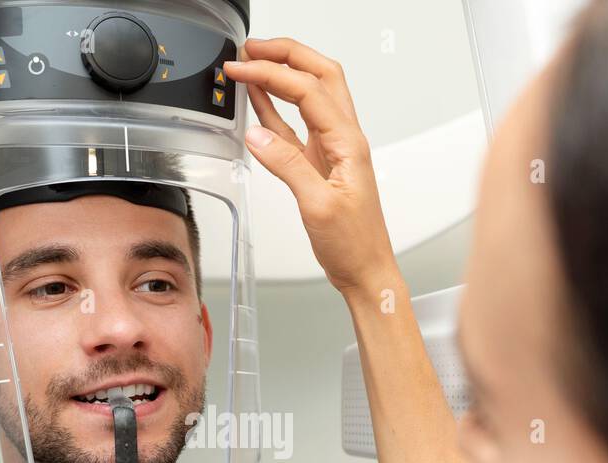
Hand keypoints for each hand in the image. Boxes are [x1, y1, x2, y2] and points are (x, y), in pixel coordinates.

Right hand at [224, 37, 398, 293]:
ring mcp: (332, 148)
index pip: (308, 90)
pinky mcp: (319, 163)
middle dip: (285, 54)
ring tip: (252, 63)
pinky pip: (295, 125)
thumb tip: (258, 135)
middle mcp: (343, 138)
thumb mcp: (318, 206)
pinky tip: (258, 100)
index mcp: (348, 142)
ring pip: (309, 95)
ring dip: (281, 74)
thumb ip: (288, 166)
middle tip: (252, 48)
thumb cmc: (354, 243)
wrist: (365, 269)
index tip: (242, 67)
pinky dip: (275, 107)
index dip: (272, 72)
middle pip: (318, 75)